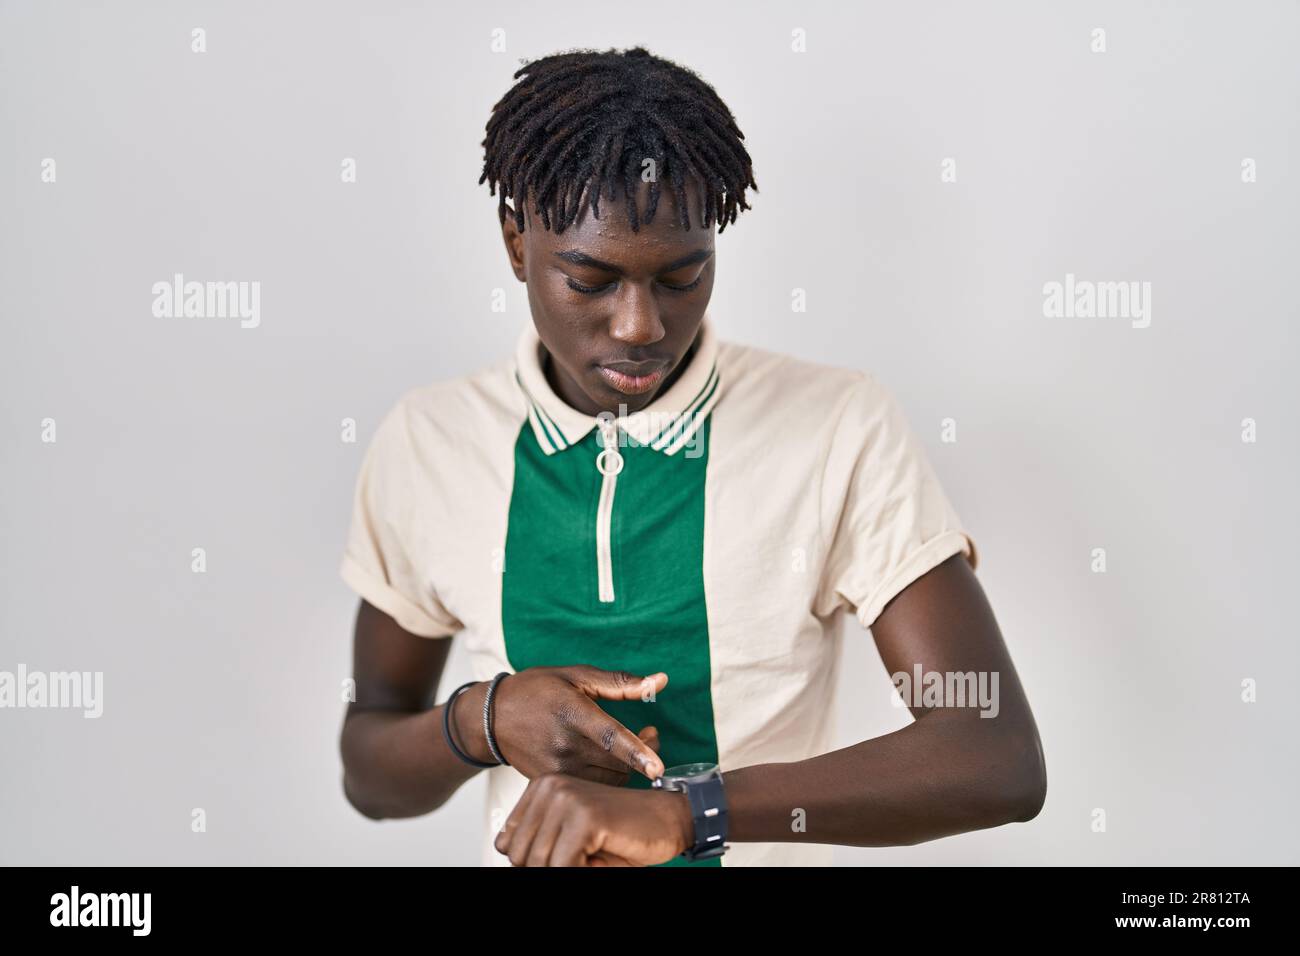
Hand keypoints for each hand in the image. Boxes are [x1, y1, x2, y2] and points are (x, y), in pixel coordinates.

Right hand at [452, 665, 667, 783]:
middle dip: (643, 753)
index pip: (610, 737)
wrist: (492, 718)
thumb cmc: (537, 690)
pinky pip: (592, 789)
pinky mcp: (552, 783)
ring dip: (626, 767)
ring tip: (627, 748)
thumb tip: (660, 681)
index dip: (637, 753)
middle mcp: (563, 744)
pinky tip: (607, 761)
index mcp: (571, 712)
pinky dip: (607, 777)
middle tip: (651, 734)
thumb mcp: (576, 676)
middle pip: (617, 763)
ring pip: (609, 779)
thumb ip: (620, 682)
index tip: (658, 769)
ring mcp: (556, 768)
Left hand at [494, 772, 693, 866]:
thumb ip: (538, 845)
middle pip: (520, 856)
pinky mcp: (586, 817)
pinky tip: (602, 858)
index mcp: (542, 788)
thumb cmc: (623, 833)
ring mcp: (567, 799)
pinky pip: (563, 866)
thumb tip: (507, 856)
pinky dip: (583, 872)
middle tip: (584, 858)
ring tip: (594, 856)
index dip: (536, 862)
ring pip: (539, 863)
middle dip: (551, 868)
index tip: (567, 855)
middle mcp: (550, 787)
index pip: (507, 844)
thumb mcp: (569, 839)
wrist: (671, 820)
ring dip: (569, 869)